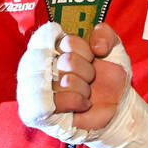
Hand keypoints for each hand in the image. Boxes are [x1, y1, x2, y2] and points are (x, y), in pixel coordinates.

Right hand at [16, 21, 147, 147]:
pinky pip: (55, 103)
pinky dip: (75, 102)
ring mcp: (33, 88)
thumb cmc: (107, 77)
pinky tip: (82, 104)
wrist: (114, 107)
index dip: (82, 48)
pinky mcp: (34, 112)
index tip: (90, 56)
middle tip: (89, 77)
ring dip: (83, 88)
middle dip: (87, 70)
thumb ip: (106, 35)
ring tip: (85, 92)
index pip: (62, 37)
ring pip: (64, 81)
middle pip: (67, 59)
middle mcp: (36, 65)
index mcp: (51, 46)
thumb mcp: (113, 50)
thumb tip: (96, 45)